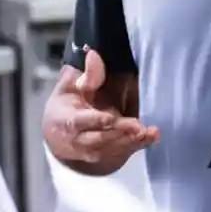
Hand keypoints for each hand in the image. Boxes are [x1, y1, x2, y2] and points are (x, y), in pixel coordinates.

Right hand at [42, 49, 158, 169]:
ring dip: (132, 141)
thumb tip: (94, 54)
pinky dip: (138, 146)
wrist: (58, 137)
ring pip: (112, 149)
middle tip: (138, 126)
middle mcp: (78, 140)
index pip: (79, 122)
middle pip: (99, 138)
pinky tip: (152, 136)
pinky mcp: (106, 157)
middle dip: (119, 132)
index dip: (95, 120)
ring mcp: (92, 152)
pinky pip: (123, 153)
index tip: (109, 118)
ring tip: (150, 132)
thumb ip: (85, 75)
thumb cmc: (65, 107)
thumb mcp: (68, 87)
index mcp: (66, 120)